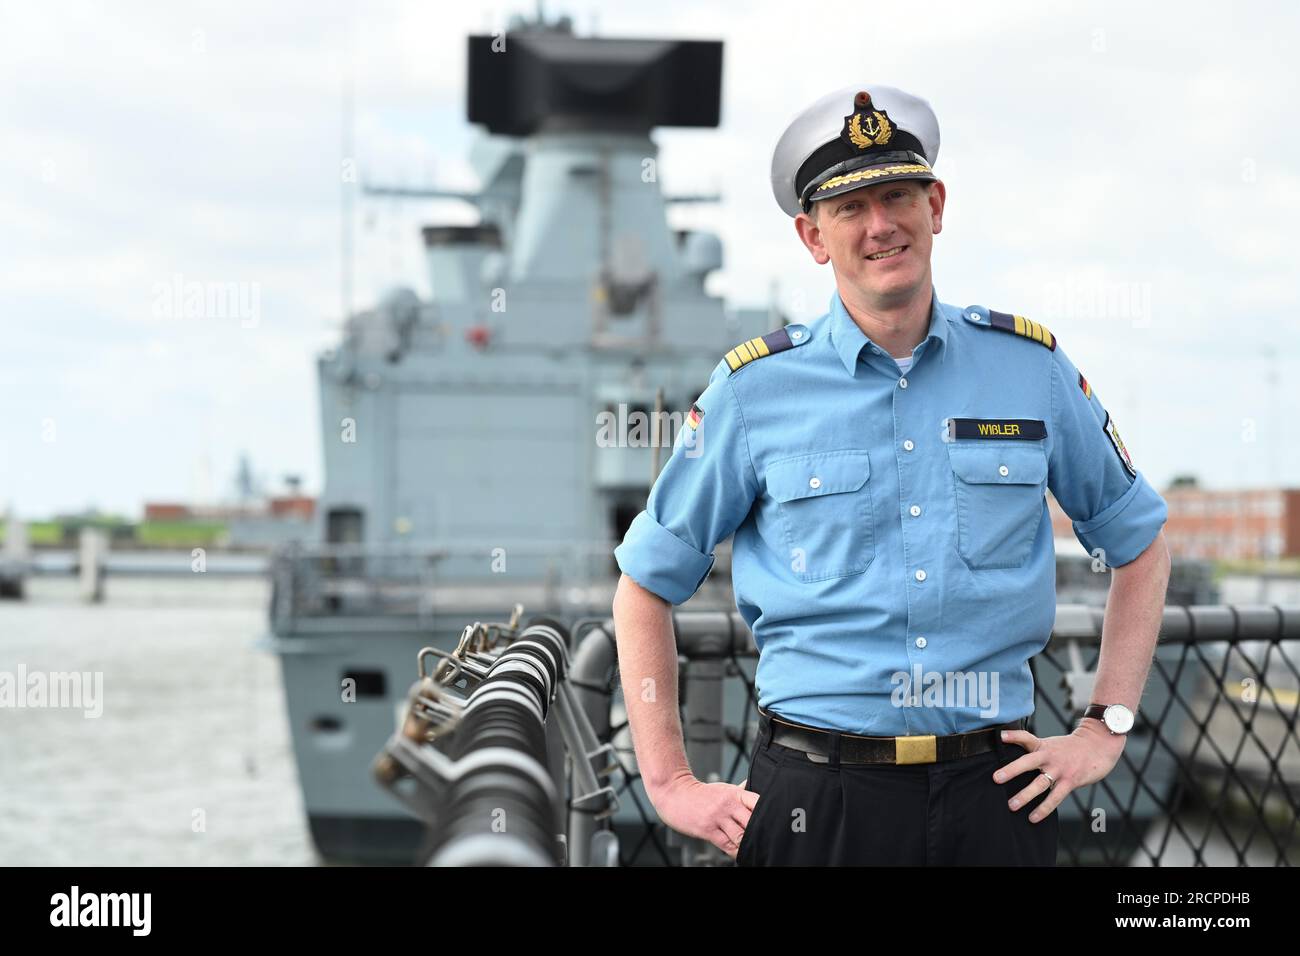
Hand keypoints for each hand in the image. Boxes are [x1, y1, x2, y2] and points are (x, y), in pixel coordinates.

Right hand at [648, 771, 760, 859]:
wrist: (675, 793)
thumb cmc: (701, 793)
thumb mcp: (723, 788)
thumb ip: (740, 792)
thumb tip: (756, 788)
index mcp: (735, 793)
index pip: (758, 802)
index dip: (769, 813)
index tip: (776, 824)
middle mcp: (728, 804)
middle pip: (752, 821)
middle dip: (761, 832)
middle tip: (768, 841)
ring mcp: (718, 817)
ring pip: (741, 835)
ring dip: (749, 844)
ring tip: (756, 849)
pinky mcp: (708, 829)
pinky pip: (727, 845)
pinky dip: (736, 852)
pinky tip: (740, 854)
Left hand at [994, 721, 1126, 823]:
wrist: (1098, 745)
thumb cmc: (1070, 747)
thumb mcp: (1051, 744)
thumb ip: (1034, 750)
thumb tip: (1012, 759)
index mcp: (1043, 746)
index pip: (1026, 738)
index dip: (1013, 736)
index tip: (1000, 736)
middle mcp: (1049, 757)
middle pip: (1028, 762)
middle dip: (1011, 770)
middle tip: (996, 778)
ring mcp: (1060, 770)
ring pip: (1040, 784)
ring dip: (1025, 795)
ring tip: (1012, 805)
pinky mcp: (1070, 781)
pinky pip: (1055, 797)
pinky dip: (1044, 808)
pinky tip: (1033, 817)